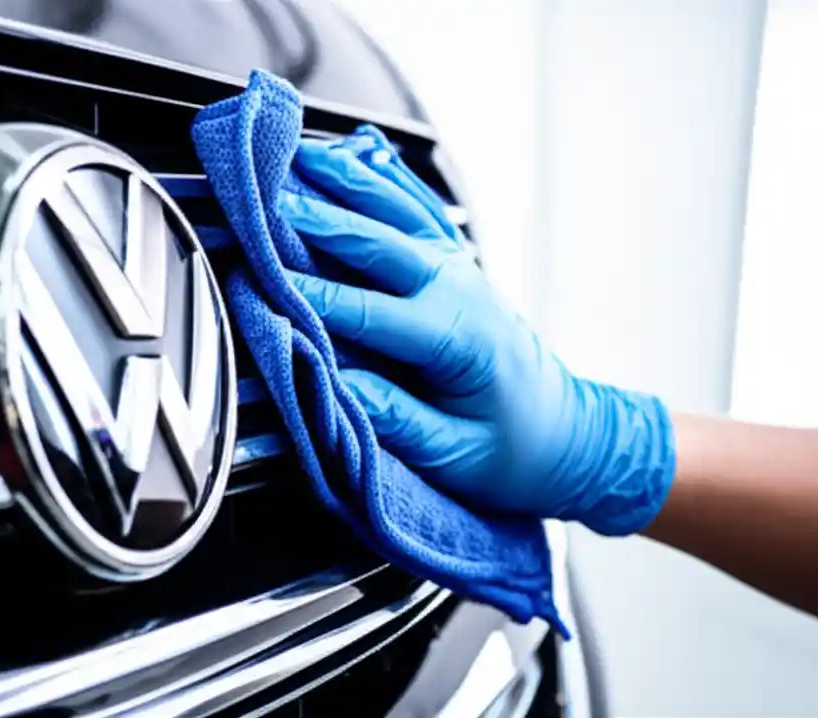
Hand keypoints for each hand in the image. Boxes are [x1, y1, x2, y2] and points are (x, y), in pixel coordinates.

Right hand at [281, 129, 674, 535]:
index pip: (367, 311)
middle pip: (377, 242)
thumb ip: (395, 419)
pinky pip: (411, 207)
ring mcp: (457, 267)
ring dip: (344, 179)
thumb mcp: (453, 454)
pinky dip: (375, 177)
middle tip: (266, 198)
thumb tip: (338, 384)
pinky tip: (346, 154)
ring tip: (297, 153)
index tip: (262, 282)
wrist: (565, 433)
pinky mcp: (452, 262)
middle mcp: (457, 288)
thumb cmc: (510, 450)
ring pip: (395, 209)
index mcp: (456, 337)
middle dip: (317, 218)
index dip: (310, 296)